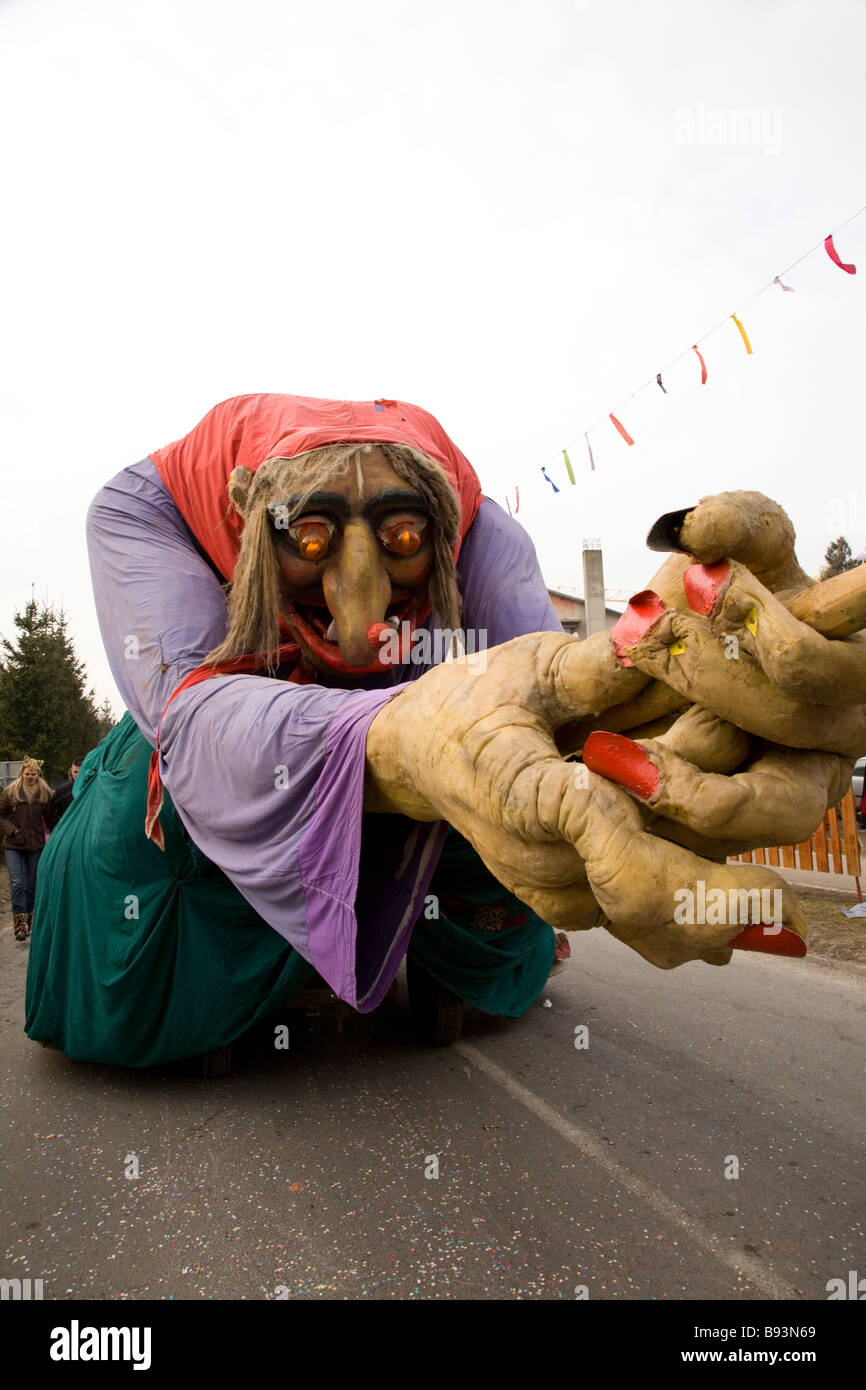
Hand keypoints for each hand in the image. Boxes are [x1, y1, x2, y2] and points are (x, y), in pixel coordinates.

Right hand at [365, 490, 865, 968]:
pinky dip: (698, 917)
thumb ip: (595, 665)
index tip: (742, 860)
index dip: (672, 833)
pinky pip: (647, 925)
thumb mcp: (526, 664)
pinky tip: (741, 906)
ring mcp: (558, 892)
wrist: (420, 758)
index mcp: (520, 790)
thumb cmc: (472, 700)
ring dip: (718, 905)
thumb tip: (659, 635)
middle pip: (650, 892)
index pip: (598, 826)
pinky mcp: (577, 906)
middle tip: (786, 904)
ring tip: (767, 898)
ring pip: (656, 921)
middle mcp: (541, 858)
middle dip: (722, 891)